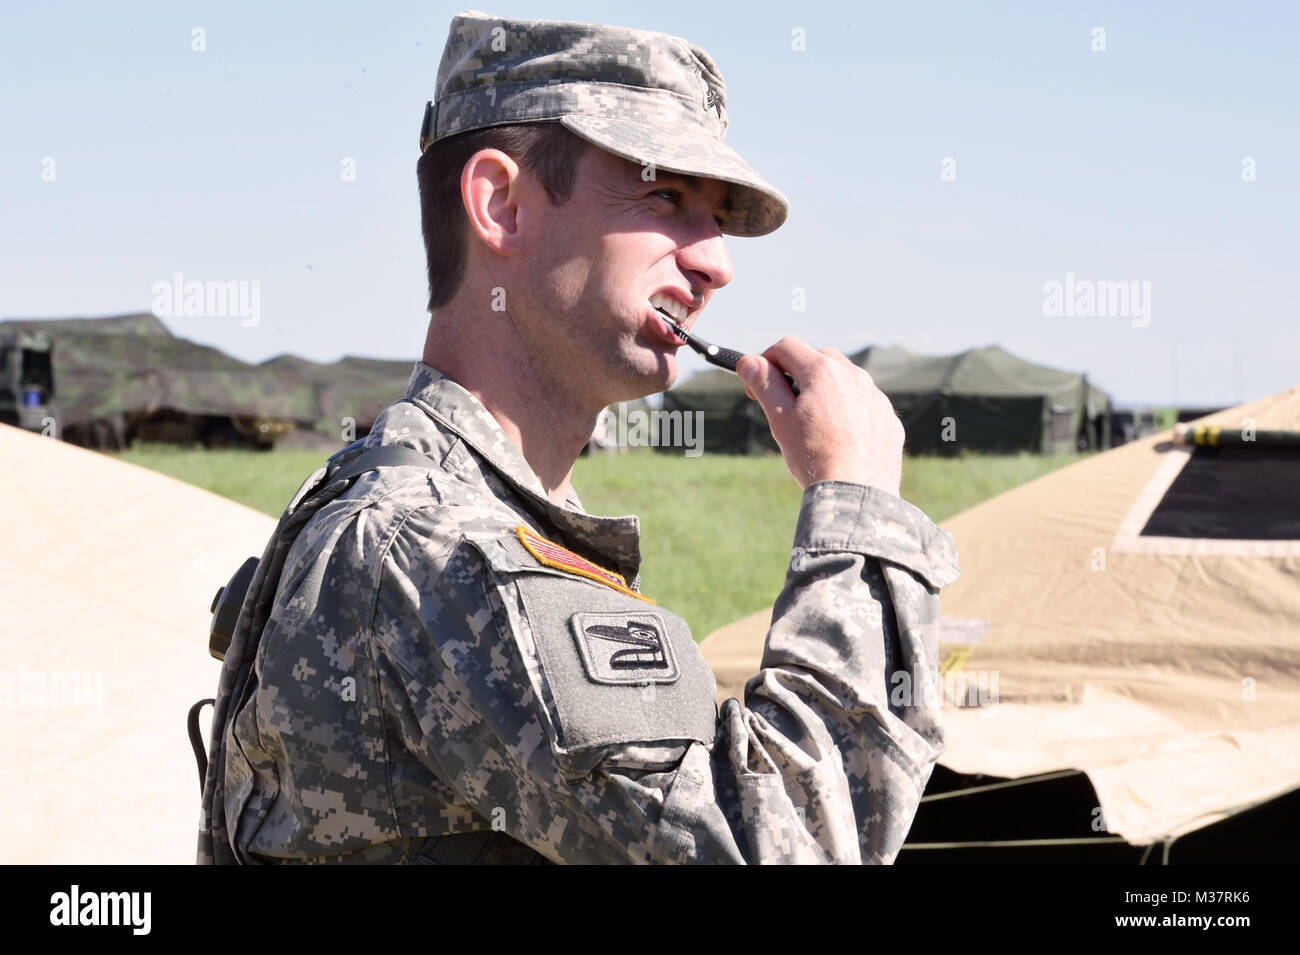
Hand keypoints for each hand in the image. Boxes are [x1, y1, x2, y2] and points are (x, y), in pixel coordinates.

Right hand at [736, 339, 903, 494]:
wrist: (857, 494)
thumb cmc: (814, 456)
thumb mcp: (780, 419)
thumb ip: (765, 385)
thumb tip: (749, 361)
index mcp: (822, 371)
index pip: (787, 347)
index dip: (766, 360)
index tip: (756, 383)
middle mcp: (853, 375)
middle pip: (818, 357)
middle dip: (797, 372)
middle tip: (784, 403)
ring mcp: (875, 396)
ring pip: (845, 379)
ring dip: (825, 389)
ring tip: (814, 423)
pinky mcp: (888, 418)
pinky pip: (864, 402)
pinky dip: (849, 409)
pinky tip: (840, 437)